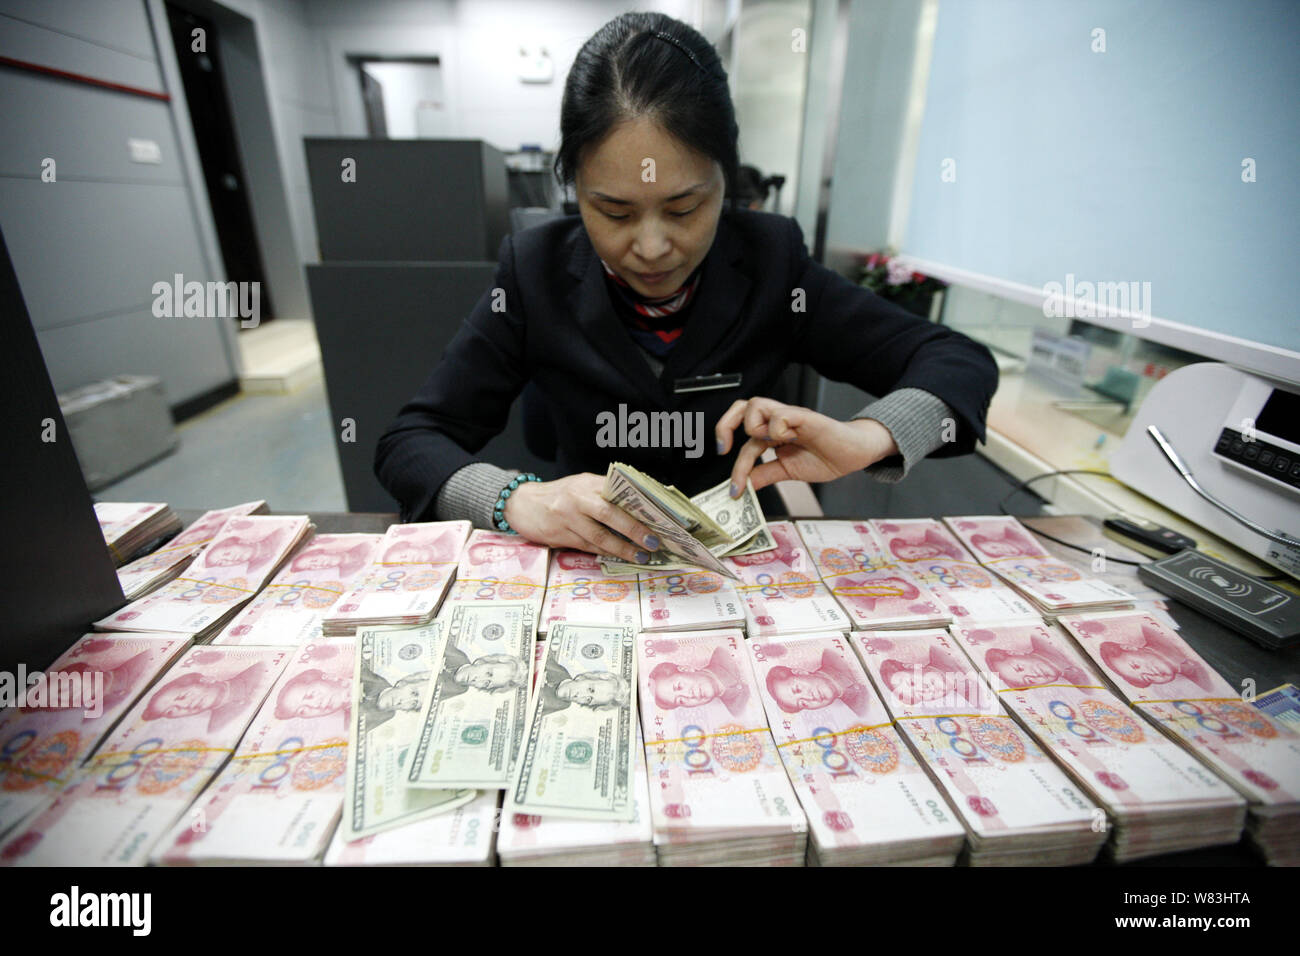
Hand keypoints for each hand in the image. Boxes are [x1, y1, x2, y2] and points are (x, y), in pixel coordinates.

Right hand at [502, 472, 660, 562]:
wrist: (521, 503)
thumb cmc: (560, 495)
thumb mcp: (581, 486)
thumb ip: (604, 494)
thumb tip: (639, 511)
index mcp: (588, 483)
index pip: (618, 491)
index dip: (639, 505)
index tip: (659, 517)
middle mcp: (577, 498)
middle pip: (609, 514)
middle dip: (634, 529)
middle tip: (652, 542)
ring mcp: (567, 518)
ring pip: (599, 536)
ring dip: (622, 549)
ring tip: (640, 556)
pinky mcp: (559, 535)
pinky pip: (587, 547)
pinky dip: (605, 553)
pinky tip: (619, 557)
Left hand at [715, 398, 898, 494]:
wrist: (854, 455)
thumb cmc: (826, 457)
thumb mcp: (787, 471)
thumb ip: (765, 475)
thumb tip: (745, 486)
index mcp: (772, 432)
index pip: (741, 437)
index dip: (734, 463)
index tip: (734, 488)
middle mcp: (777, 422)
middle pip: (741, 407)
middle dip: (725, 426)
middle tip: (725, 449)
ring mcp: (790, 417)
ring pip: (756, 405)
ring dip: (754, 428)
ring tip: (769, 445)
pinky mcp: (805, 418)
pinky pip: (780, 414)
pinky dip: (777, 429)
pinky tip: (788, 440)